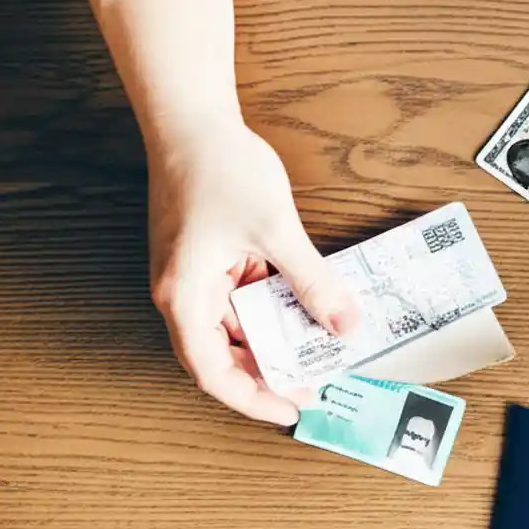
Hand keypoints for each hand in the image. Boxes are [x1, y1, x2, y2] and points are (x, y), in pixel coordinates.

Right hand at [147, 119, 359, 424]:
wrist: (190, 117)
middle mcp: (182, 293)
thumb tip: (346, 324)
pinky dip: (271, 308)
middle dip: (269, 373)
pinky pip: (241, 297)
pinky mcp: (210, 258)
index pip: (213, 372)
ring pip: (236, 326)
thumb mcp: (277, 232)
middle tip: (317, 383)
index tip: (291, 411)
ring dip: (274, 340)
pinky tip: (306, 310)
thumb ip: (313, 283)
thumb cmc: (218, 167)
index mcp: (184, 296)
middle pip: (223, 355)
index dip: (252, 399)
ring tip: (319, 351)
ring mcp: (195, 275)